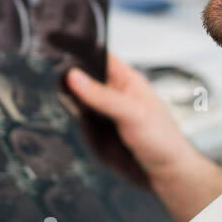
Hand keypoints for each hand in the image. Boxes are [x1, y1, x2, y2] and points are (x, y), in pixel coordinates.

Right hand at [64, 51, 221, 221]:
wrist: (166, 174)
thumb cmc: (163, 139)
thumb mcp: (132, 113)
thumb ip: (102, 96)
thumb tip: (74, 77)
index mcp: (126, 80)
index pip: (98, 56)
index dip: (80, 50)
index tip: (57, 47)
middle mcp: (112, 93)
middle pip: (82, 78)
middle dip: (69, 78)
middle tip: (56, 80)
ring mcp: (103, 113)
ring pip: (77, 100)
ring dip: (69, 100)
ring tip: (68, 101)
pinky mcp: (98, 132)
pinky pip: (79, 121)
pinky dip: (73, 120)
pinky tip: (74, 119)